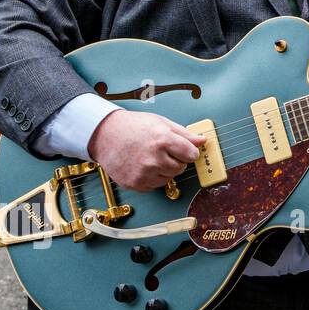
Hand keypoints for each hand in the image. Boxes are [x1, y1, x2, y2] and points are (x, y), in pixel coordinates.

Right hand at [88, 109, 206, 191]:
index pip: (191, 154)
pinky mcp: (135, 183)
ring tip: (150, 157)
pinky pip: (155, 186)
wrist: (105, 135)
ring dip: (164, 170)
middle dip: (176, 160)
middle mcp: (154, 159)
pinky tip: (143, 166)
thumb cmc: (134, 126)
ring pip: (169, 178)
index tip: (185, 149)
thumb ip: (185, 134)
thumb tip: (202, 141)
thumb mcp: (162, 123)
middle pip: (181, 168)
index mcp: (163, 140)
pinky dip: (152, 178)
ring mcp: (143, 173)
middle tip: (162, 151)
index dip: (190, 151)